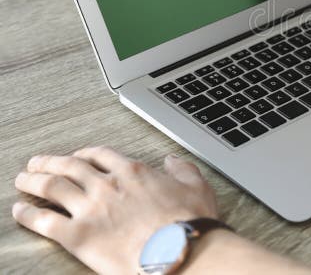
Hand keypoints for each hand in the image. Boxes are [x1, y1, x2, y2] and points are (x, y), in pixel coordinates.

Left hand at [13, 147, 218, 274]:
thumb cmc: (190, 223)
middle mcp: (107, 185)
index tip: (77, 156)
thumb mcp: (196, 187)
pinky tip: (19, 211)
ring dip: (33, 180)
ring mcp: (90, 209)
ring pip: (52, 186)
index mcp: (133, 172)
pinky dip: (27, 214)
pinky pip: (44, 221)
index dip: (84, 153)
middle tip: (38, 162)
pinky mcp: (78, 236)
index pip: (101, 155)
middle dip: (50, 162)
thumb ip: (183, 170)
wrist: (180, 251)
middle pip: (70, 166)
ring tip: (23, 179)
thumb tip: (172, 161)